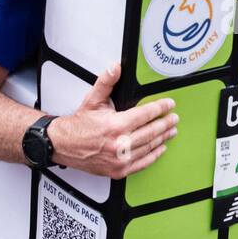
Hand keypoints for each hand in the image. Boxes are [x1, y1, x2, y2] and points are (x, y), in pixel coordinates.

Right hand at [48, 62, 177, 177]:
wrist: (63, 145)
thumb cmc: (78, 125)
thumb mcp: (93, 100)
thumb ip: (106, 82)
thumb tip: (115, 68)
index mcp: (116, 125)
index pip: (146, 114)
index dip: (161, 108)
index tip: (168, 105)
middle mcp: (120, 144)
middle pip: (152, 131)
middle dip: (165, 123)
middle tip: (173, 118)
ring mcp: (120, 159)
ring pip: (149, 147)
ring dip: (163, 138)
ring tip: (171, 131)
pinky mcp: (119, 170)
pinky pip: (142, 163)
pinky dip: (153, 155)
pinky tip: (160, 149)